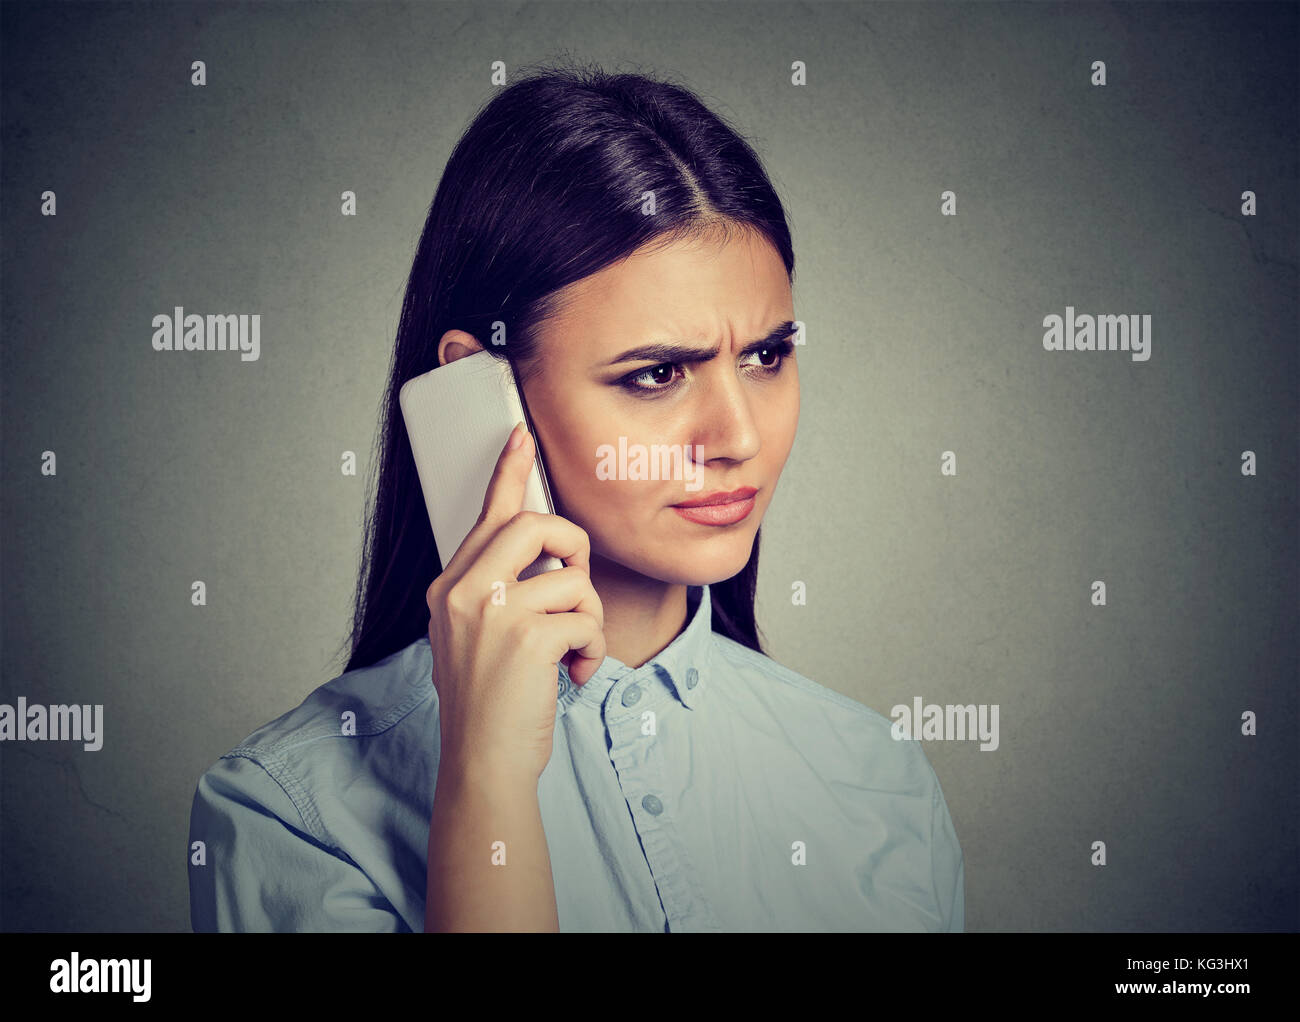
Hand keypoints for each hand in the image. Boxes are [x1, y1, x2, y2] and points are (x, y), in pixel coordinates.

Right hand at [425, 422, 605, 783]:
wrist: (482, 762)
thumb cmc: (490, 704)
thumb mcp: (477, 638)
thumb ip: (501, 593)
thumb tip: (548, 558)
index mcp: (450, 587)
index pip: (485, 515)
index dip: (508, 472)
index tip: (521, 435)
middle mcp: (463, 591)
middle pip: (537, 525)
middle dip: (574, 549)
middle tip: (576, 590)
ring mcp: (491, 611)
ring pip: (572, 577)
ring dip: (588, 618)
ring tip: (574, 652)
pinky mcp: (526, 637)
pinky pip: (585, 618)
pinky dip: (592, 650)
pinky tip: (574, 675)